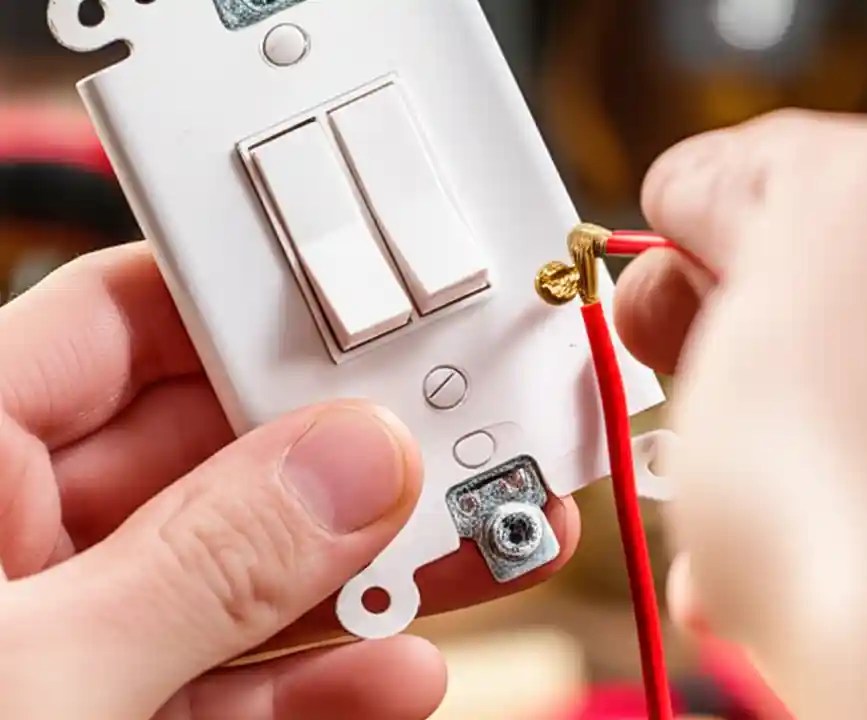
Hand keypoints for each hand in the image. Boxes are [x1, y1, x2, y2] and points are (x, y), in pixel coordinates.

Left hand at [0, 244, 578, 718]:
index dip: (256, 306)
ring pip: (243, 576)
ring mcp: (64, 645)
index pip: (122, 322)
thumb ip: (201, 567)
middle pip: (214, 453)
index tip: (387, 315)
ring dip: (364, 577)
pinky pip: (233, 687)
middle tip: (464, 451)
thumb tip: (353, 462)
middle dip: (348, 458)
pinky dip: (322, 685)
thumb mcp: (32, 684)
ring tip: (470, 558)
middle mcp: (9, 545)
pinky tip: (396, 674)